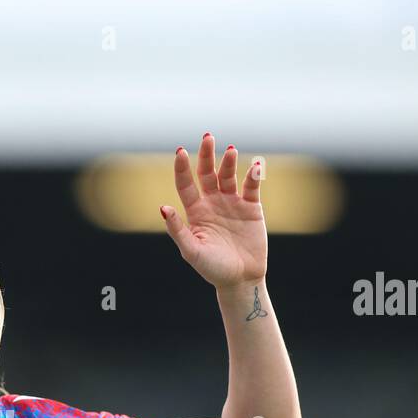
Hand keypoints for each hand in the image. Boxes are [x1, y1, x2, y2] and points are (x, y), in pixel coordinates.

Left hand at [160, 133, 267, 288]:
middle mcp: (212, 203)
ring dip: (229, 163)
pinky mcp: (252, 207)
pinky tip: (254, 166)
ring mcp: (232, 203)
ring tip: (231, 151)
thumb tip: (164, 208)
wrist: (240, 279)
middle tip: (208, 137)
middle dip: (206, 155)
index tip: (180, 152)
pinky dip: (253, 175)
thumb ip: (178, 230)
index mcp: (195, 212)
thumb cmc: (212, 268)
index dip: (182, 168)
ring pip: (228, 176)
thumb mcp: (192, 251)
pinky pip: (251, 186)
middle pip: (207, 173)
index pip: (186, 185)